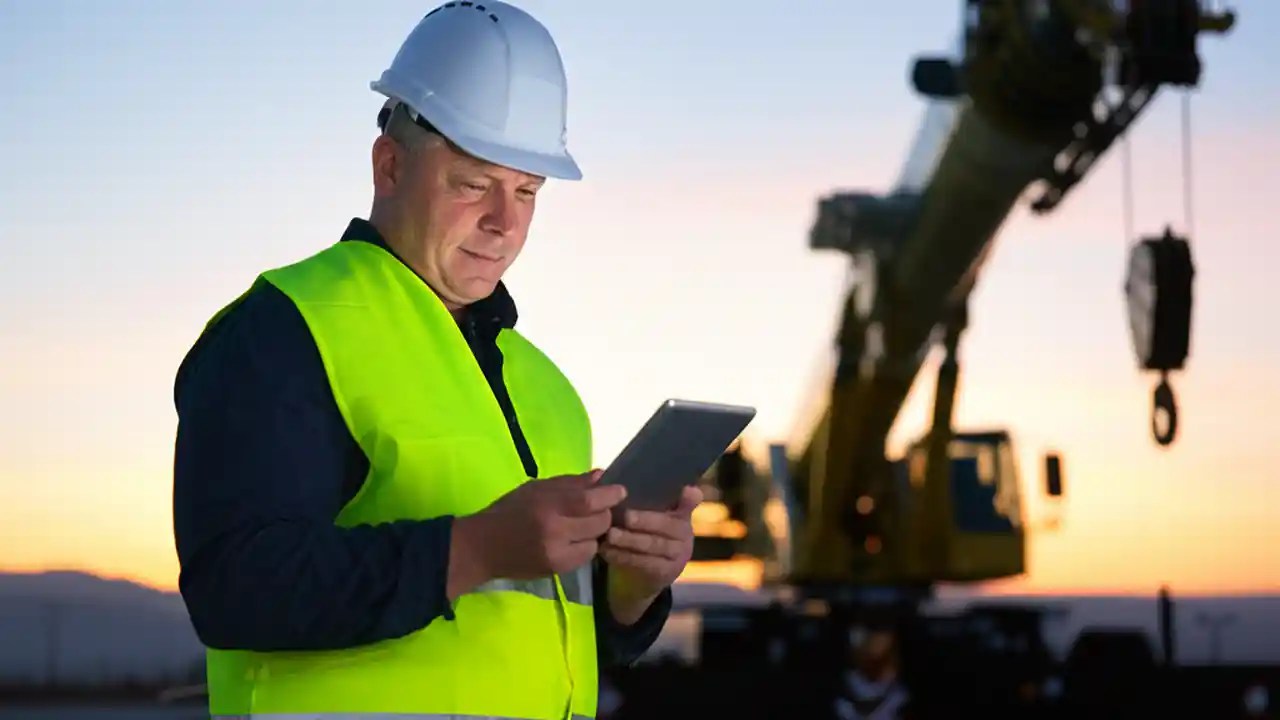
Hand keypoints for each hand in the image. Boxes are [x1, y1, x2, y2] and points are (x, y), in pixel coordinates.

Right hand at [449, 470, 625, 595]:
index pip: (589, 500)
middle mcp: (555, 530)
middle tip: (598, 509)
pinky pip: (585, 556)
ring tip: (581, 526)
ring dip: (594, 532)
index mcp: (548, 505)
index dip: (610, 495)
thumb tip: (601, 476)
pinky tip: (572, 540)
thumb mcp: (535, 489)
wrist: (483, 547)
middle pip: (599, 522)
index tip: (620, 491)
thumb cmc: (509, 511)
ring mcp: (557, 553)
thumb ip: (569, 483)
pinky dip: (584, 546)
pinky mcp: (557, 569)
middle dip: (604, 514)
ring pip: (595, 541)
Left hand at [601, 484, 701, 623]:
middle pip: (668, 526)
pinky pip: (644, 564)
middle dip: (646, 521)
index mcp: (681, 514)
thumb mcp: (643, 514)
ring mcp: (678, 556)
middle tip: (625, 516)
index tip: (687, 489)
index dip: (689, 498)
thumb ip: (636, 497)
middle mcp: (685, 534)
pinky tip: (607, 551)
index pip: (688, 504)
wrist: (641, 576)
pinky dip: (623, 557)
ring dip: (630, 540)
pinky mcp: (666, 574)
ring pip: (654, 546)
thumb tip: (606, 474)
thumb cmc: (641, 534)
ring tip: (610, 535)